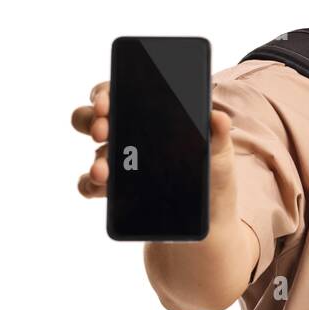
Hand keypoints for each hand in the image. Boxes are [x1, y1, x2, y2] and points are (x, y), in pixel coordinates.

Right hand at [70, 82, 236, 226]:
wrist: (210, 215)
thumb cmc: (211, 174)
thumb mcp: (219, 152)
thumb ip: (218, 133)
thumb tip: (218, 117)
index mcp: (148, 116)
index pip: (117, 94)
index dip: (104, 94)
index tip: (106, 102)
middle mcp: (127, 135)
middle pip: (94, 118)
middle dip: (92, 120)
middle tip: (102, 131)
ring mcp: (118, 162)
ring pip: (94, 151)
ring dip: (95, 159)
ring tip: (103, 172)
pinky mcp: (115, 190)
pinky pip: (90, 185)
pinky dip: (89, 185)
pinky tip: (99, 188)